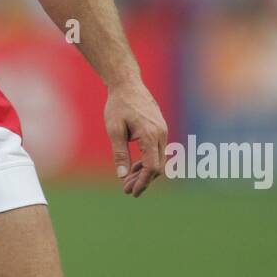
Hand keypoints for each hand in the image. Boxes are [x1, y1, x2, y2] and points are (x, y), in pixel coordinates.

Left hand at [104, 75, 167, 196]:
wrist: (127, 84)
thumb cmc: (118, 105)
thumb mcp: (114, 130)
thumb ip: (119, 153)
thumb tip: (122, 176)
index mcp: (150, 134)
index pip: (152, 166)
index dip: (143, 182)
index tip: (132, 192)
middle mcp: (161, 134)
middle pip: (157, 166)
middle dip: (143, 180)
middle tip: (127, 190)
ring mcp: (162, 131)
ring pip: (157, 159)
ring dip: (144, 172)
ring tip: (127, 182)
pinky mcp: (160, 129)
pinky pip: (156, 150)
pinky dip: (146, 160)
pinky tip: (133, 167)